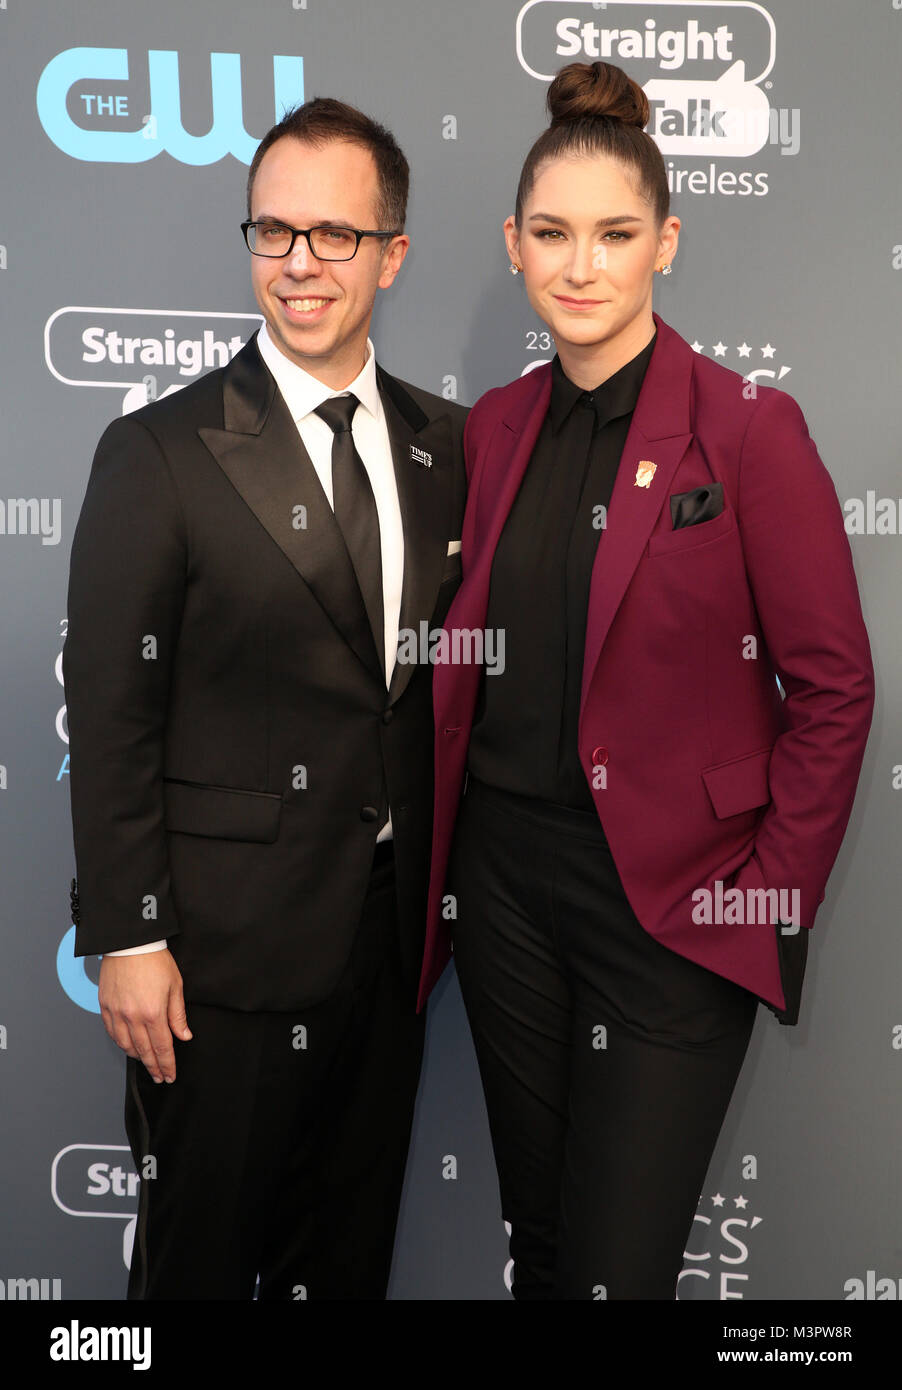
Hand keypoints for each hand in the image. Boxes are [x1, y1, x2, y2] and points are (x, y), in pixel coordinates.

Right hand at [98, 949, 191, 1082]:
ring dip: (137, 1057)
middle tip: (160, 1077)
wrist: (130, 943)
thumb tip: (183, 1035)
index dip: (167, 1064)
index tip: (170, 1075)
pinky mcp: (105, 1007)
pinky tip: (128, 1046)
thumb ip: (178, 1015)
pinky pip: (112, 1033)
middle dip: (153, 1067)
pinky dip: (121, 1043)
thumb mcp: (175, 986)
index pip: (162, 1047)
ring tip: (147, 1062)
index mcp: (153, 1013)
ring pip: (126, 1045)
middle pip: (144, 1051)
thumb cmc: (154, 960)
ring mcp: (117, 1013)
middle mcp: (133, 1017)